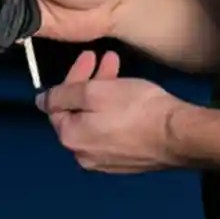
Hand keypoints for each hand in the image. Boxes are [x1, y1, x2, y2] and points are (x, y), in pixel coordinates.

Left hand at [36, 50, 187, 172]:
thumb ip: (62, 95)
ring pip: (96, 119)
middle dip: (90, 81)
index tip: (89, 56)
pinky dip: (116, 111)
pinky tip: (129, 96)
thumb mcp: (94, 92)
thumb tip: (40, 102)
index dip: (72, 76)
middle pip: (78, 111)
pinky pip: (113, 132)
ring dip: (105, 93)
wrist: (178, 135)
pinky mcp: (128, 161)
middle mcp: (84, 155)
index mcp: (71, 138)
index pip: (58, 104)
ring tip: (121, 72)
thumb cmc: (136, 109)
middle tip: (106, 59)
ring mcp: (107, 161)